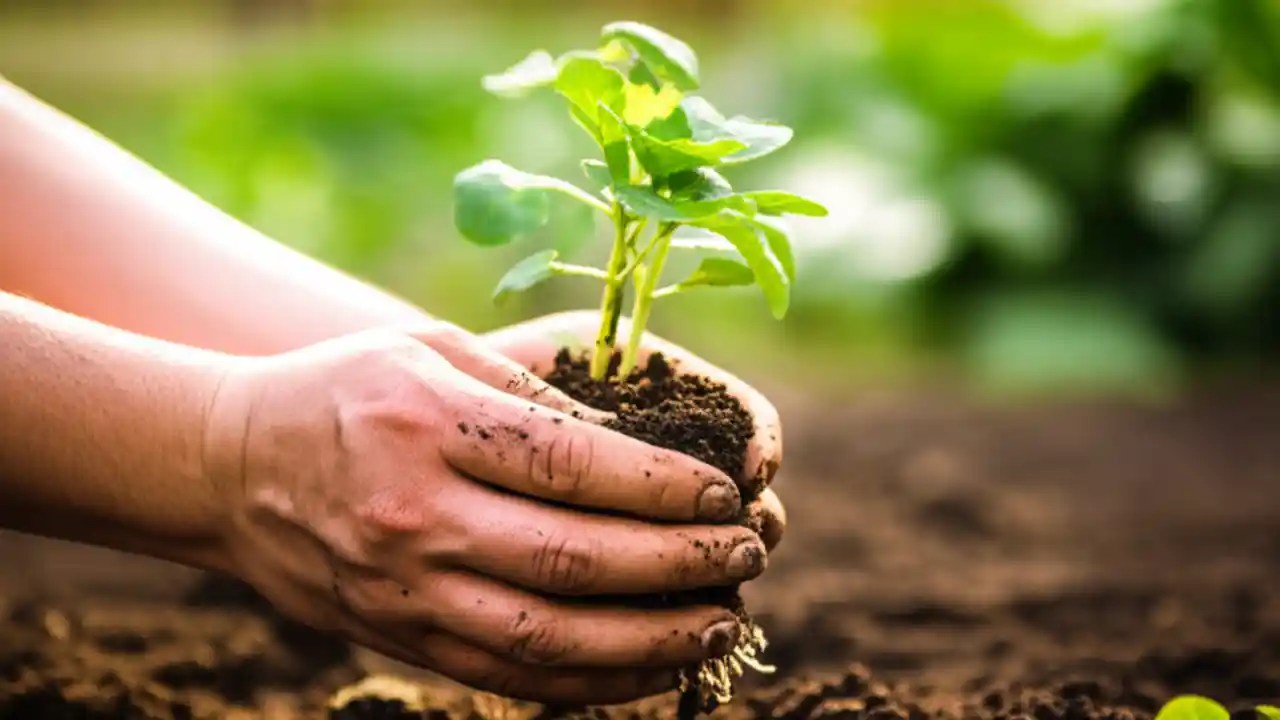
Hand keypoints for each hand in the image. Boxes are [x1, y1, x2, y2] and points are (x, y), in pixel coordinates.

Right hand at [203, 327, 767, 704]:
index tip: (727, 494)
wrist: (230, 469)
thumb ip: (533, 390)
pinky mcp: (400, 637)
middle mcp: (415, 515)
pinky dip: (590, 684)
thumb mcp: (433, 348)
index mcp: (429, 424)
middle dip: (679, 564)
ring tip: (717, 624)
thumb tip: (639, 443)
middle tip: (746, 556)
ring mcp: (404, 590)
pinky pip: (508, 677)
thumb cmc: (344, 389)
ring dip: (649, 639)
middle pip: (575, 558)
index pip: (575, 467)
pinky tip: (650, 669)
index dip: (666, 487)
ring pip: (548, 638)